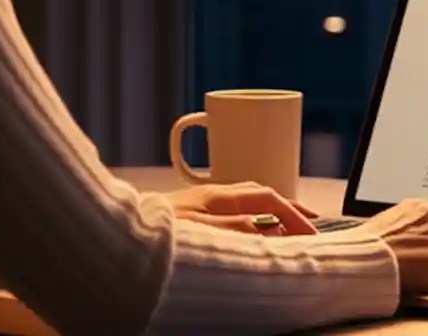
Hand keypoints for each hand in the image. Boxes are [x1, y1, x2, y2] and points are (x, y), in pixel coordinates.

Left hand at [165, 182, 318, 235]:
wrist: (114, 231)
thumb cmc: (152, 234)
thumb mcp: (197, 233)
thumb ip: (234, 228)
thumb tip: (267, 226)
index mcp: (216, 196)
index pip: (267, 200)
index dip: (293, 215)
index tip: (312, 232)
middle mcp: (212, 195)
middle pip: (261, 194)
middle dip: (289, 207)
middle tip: (313, 221)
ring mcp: (201, 202)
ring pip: (248, 200)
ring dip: (273, 210)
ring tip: (291, 222)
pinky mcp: (191, 213)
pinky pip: (234, 209)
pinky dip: (254, 216)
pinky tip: (254, 227)